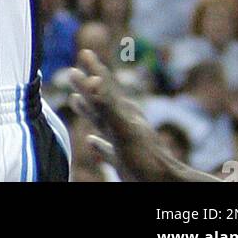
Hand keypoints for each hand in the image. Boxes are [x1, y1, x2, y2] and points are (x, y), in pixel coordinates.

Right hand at [69, 49, 217, 182]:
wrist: (164, 185)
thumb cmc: (146, 158)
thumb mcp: (124, 129)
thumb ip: (108, 106)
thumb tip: (92, 80)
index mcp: (124, 113)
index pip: (105, 86)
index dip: (94, 69)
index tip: (84, 52)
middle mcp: (124, 124)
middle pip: (101, 101)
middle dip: (87, 87)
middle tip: (73, 72)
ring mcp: (124, 143)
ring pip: (101, 122)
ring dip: (89, 111)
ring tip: (75, 100)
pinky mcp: (124, 162)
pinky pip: (107, 149)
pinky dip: (97, 144)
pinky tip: (90, 141)